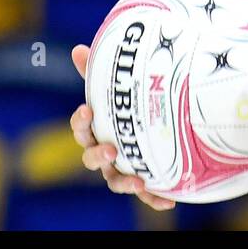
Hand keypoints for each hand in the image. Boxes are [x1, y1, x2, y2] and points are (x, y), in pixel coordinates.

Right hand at [70, 44, 174, 210]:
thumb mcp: (114, 86)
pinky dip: (154, 199)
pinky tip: (169, 200)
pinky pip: (145, 195)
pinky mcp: (141, 181)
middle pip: (91, 159)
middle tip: (109, 149)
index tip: (87, 110)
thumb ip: (96, 70)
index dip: (80, 121)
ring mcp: (121, 169)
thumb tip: (78, 49)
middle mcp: (104, 152)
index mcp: (95, 130)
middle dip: (97, 155)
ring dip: (123, 182)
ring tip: (136, 180)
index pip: (80, 128)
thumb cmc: (126, 104)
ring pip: (114, 181)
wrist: (154, 123)